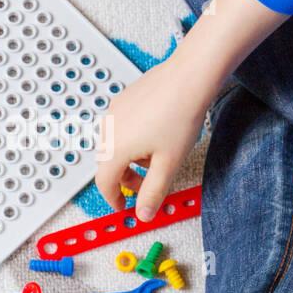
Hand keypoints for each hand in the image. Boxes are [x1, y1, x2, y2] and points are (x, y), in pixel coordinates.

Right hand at [95, 55, 208, 220]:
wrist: (188, 78)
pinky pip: (121, 126)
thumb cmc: (179, 116)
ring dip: (130, 158)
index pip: (104, 183)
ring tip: (157, 156)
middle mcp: (108, 129)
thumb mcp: (168, 164)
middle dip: (125, 178)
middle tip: (146, 185)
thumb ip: (153, 192)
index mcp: (114, 149)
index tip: (123, 205)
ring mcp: (114, 111)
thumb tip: (144, 214)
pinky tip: (156, 134)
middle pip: (108, 163)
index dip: (113, 198)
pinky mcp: (124, 99)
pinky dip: (132, 139)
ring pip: (115, 144)